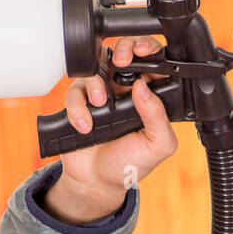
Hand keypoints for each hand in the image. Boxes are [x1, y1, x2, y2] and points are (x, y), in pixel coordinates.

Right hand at [59, 35, 177, 197]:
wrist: (96, 183)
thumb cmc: (130, 164)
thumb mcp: (156, 146)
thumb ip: (158, 117)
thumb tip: (145, 87)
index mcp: (150, 97)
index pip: (153, 64)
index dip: (149, 50)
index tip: (144, 51)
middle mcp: (125, 91)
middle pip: (123, 54)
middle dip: (122, 50)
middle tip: (121, 61)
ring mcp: (101, 94)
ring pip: (95, 68)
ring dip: (96, 83)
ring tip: (101, 105)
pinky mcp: (79, 102)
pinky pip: (74, 90)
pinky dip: (77, 107)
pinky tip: (85, 125)